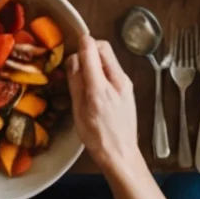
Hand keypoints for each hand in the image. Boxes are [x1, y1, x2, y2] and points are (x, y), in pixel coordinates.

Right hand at [67, 35, 141, 171]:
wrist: (121, 154)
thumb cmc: (97, 137)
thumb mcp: (79, 111)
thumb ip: (76, 82)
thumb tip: (73, 59)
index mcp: (101, 87)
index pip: (92, 49)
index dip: (80, 44)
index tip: (71, 50)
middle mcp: (118, 80)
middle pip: (104, 47)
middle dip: (89, 49)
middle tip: (77, 64)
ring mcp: (126, 83)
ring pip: (109, 57)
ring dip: (96, 59)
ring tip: (84, 78)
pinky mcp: (128, 88)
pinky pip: (113, 69)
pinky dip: (102, 69)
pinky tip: (95, 86)